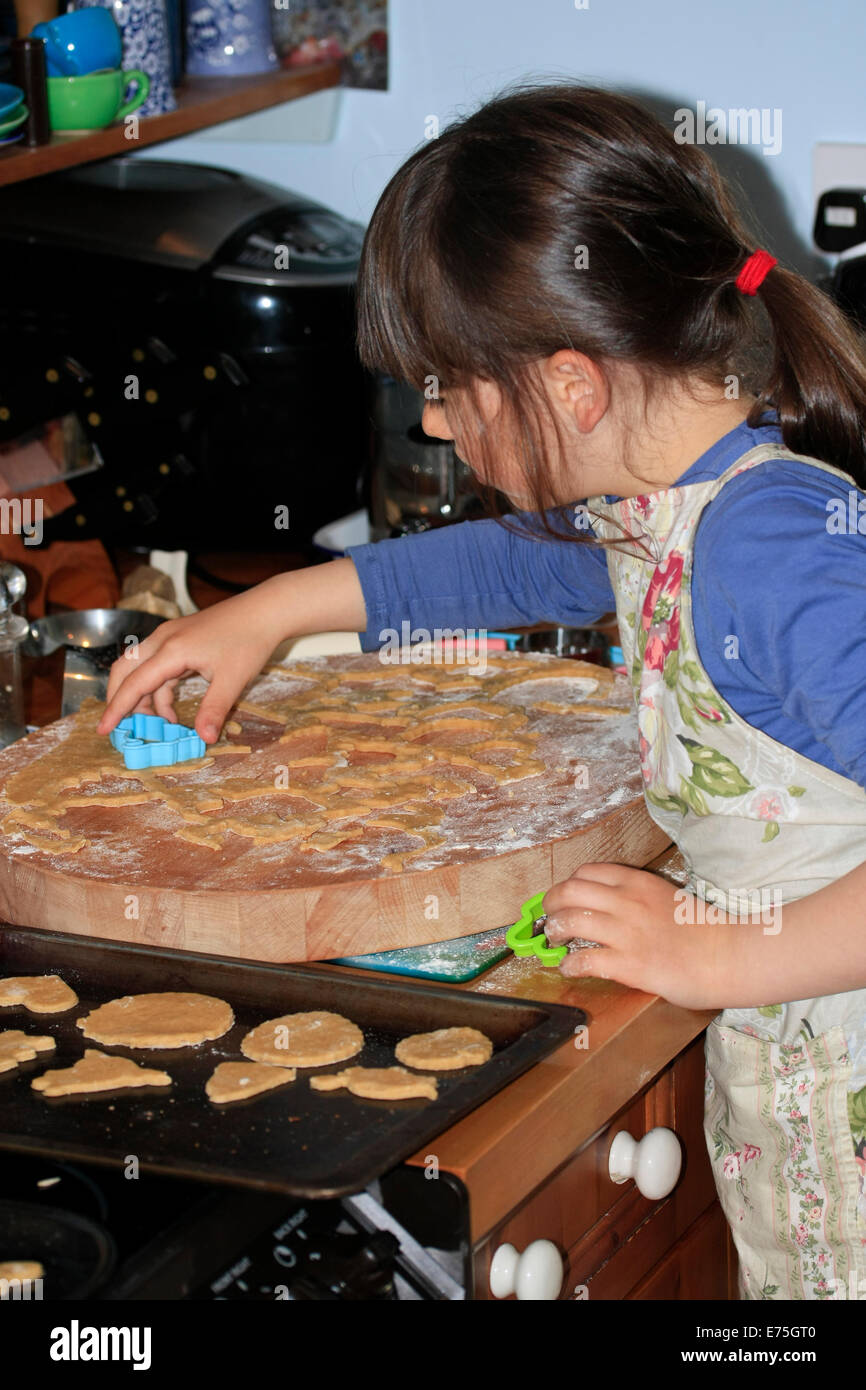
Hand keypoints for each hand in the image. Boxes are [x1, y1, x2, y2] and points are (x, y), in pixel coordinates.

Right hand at [96, 590, 282, 742]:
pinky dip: (158, 689)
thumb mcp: (233, 680)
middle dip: (119, 700)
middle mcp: (162, 641)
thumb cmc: (249, 641)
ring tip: (156, 726)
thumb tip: (204, 740)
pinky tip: (171, 711)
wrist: (263, 610)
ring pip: (141, 669)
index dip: (117, 709)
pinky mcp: (179, 639)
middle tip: (121, 728)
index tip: (103, 730)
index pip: (134, 684)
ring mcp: (169, 637)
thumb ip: (214, 710)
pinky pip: (158, 666)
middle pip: (125, 670)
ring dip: (143, 697)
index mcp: (171, 651)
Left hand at [543, 863, 726, 1009]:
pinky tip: (570, 969)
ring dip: (554, 932)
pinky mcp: (629, 964)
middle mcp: (626, 902)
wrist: (728, 955)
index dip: (568, 886)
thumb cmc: (700, 929)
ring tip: (555, 943)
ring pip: (569, 921)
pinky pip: (584, 961)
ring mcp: (626, 932)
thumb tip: (608, 906)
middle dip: (550, 905)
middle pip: (568, 891)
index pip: (586, 872)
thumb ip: (635, 896)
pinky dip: (569, 965)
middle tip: (549, 920)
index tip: (564, 899)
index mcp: (636, 882)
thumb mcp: (664, 896)